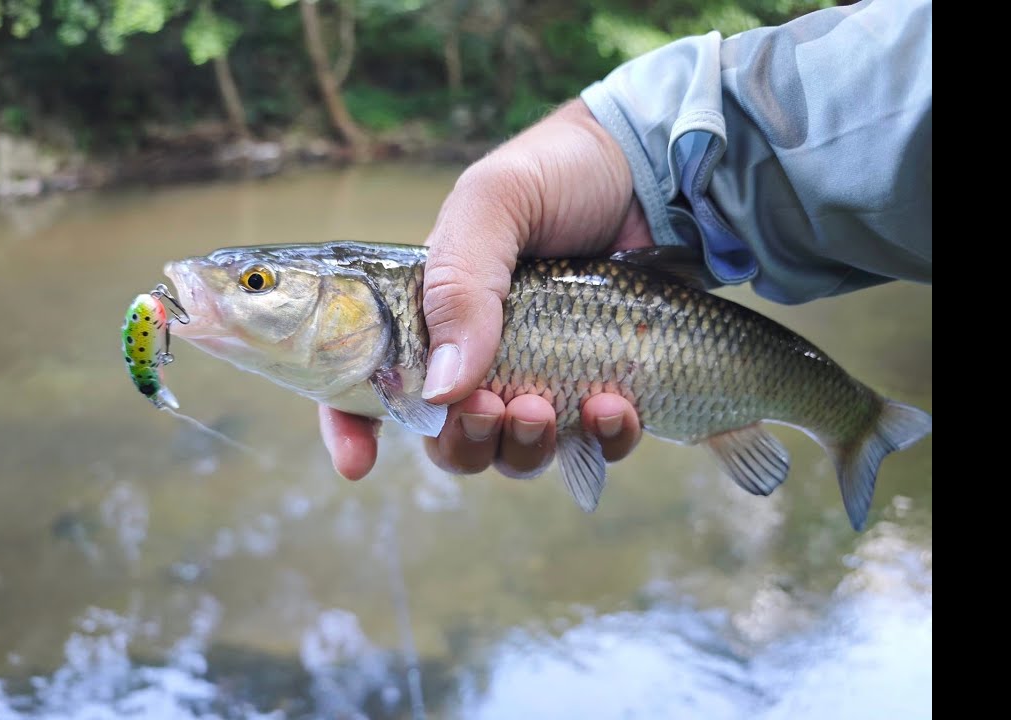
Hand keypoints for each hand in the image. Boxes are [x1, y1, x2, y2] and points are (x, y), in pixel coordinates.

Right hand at [319, 98, 649, 479]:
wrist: (658, 168)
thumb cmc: (559, 174)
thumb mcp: (493, 204)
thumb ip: (458, 286)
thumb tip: (444, 390)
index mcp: (431, 310)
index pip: (372, 381)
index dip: (352, 426)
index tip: (356, 462)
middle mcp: (480, 354)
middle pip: (447, 438)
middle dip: (460, 443)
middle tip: (488, 409)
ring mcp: (543, 377)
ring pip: (515, 454)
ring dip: (524, 448)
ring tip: (546, 408)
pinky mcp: (603, 387)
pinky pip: (596, 444)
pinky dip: (602, 440)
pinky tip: (615, 405)